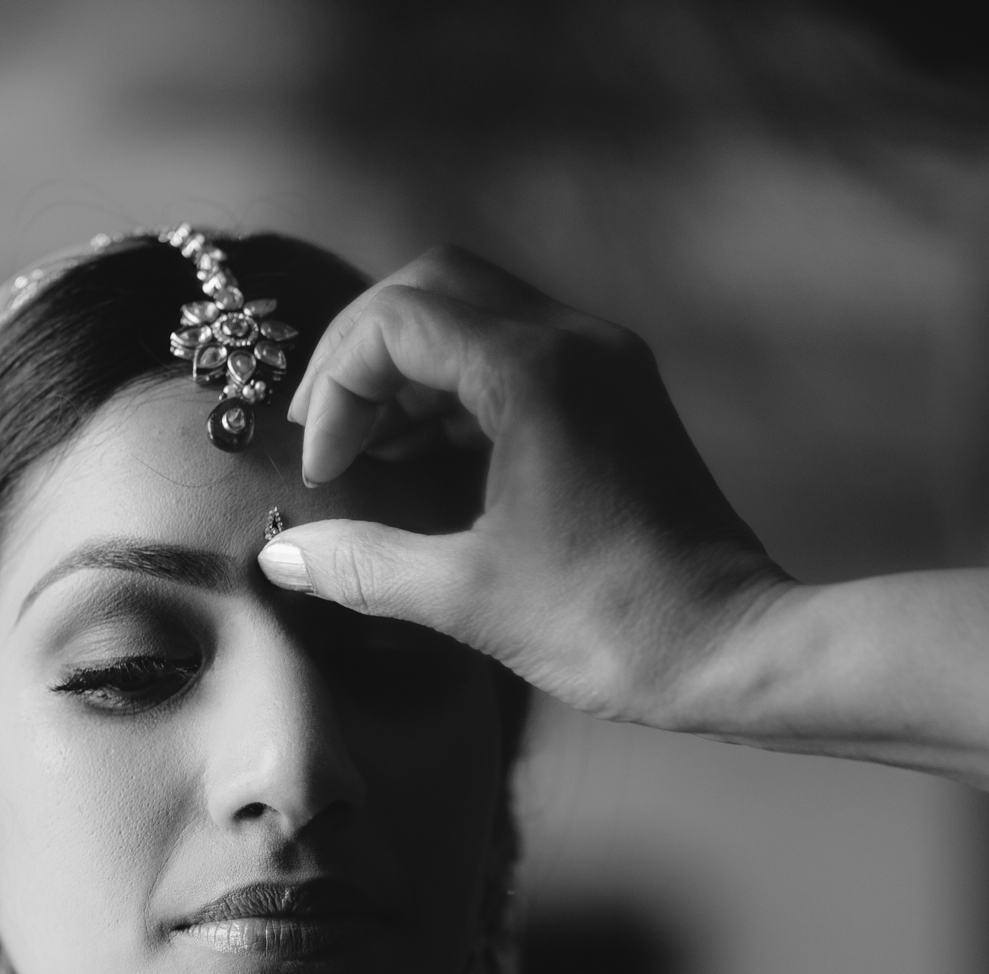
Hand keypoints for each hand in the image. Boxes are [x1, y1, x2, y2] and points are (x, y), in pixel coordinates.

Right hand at [261, 247, 788, 724]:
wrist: (727, 649)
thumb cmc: (609, 623)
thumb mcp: (466, 597)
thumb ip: (363, 565)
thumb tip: (282, 558)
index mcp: (536, 372)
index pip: (397, 319)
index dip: (338, 386)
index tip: (329, 469)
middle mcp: (576, 342)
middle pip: (433, 288)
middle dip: (363, 356)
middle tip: (331, 438)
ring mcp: (604, 364)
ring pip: (476, 315)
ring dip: (409, 374)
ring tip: (372, 458)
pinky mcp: (618, 397)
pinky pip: (517, 356)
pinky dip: (457, 393)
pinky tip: (429, 464)